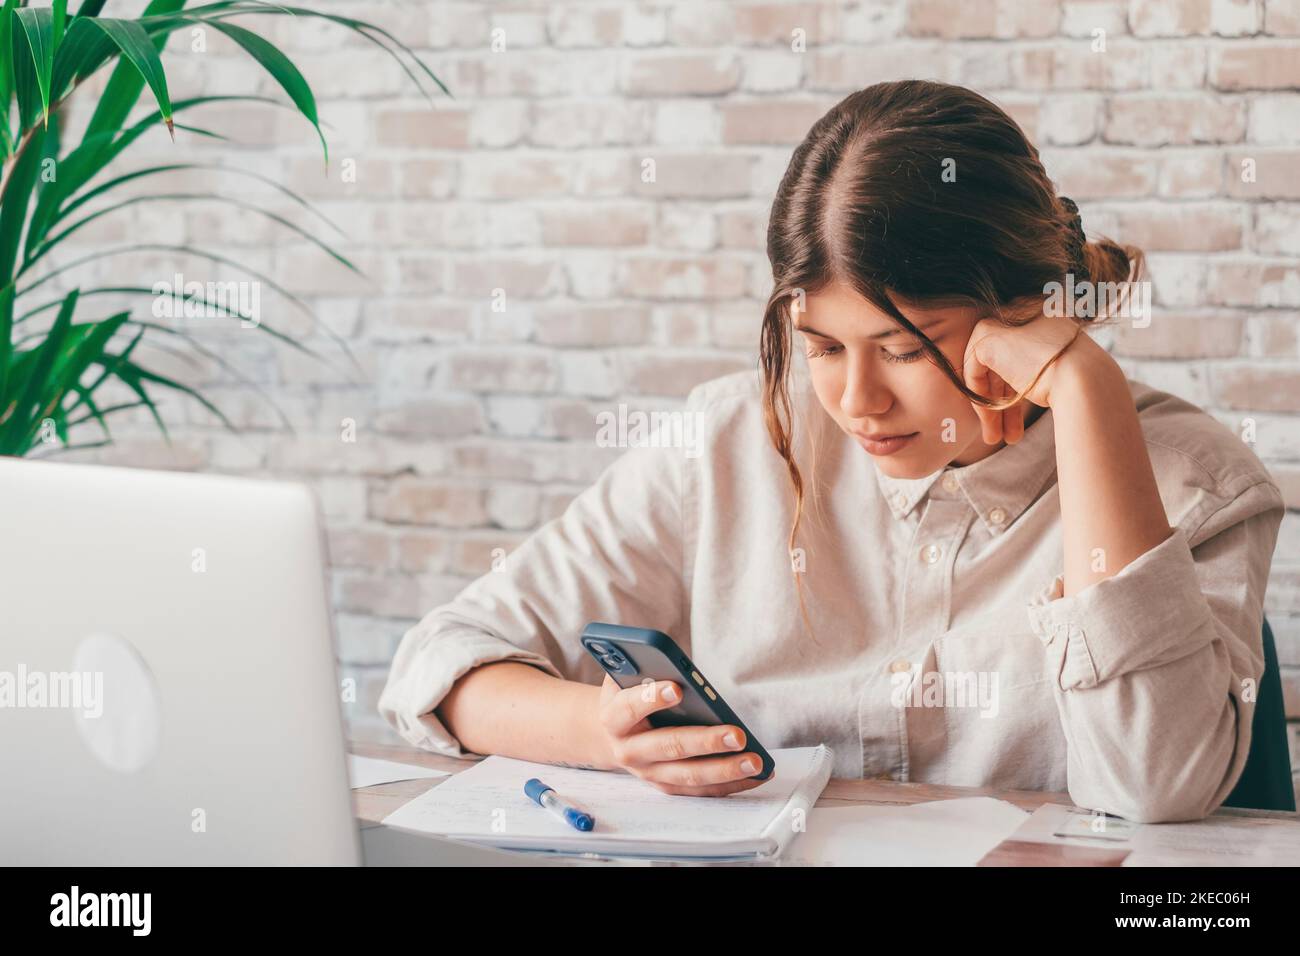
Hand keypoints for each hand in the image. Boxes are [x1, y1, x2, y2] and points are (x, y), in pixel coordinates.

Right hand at [592, 674, 768, 796]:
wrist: (610, 734)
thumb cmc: (626, 694)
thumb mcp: (624, 676)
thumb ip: (642, 668)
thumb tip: (675, 667)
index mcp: (613, 718)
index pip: (629, 708)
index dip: (651, 698)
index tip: (677, 688)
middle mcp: (629, 750)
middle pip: (669, 747)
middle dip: (705, 742)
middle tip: (738, 735)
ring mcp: (649, 772)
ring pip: (689, 775)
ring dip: (725, 770)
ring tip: (755, 761)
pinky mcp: (667, 785)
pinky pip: (701, 789)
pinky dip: (730, 784)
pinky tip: (757, 774)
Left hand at [962, 313, 1100, 444]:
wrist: (1085, 380)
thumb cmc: (1079, 382)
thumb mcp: (1055, 369)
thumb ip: (1031, 368)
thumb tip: (1012, 386)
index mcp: (1043, 313)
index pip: (1018, 352)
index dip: (1012, 389)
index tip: (1014, 418)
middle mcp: (1023, 308)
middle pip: (1001, 361)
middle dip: (1000, 401)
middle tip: (1004, 434)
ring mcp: (1003, 318)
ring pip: (985, 368)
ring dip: (989, 406)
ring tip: (995, 438)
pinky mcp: (986, 335)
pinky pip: (973, 370)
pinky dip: (979, 397)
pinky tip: (991, 421)